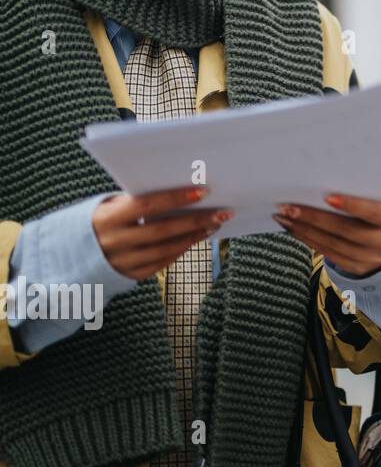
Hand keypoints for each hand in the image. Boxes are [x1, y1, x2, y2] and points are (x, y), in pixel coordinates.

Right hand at [93, 185, 231, 279]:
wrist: (72, 253)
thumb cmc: (102, 219)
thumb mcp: (109, 206)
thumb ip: (138, 201)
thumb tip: (180, 192)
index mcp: (107, 219)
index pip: (147, 205)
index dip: (176, 198)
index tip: (204, 191)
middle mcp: (114, 242)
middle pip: (162, 230)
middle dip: (195, 221)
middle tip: (222, 212)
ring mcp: (122, 262)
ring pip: (165, 250)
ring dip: (194, 236)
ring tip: (215, 224)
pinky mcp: (130, 275)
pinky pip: (162, 262)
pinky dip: (182, 250)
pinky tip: (198, 238)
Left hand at [273, 193, 380, 277]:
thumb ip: (362, 200)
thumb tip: (323, 190)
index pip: (372, 212)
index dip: (351, 205)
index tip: (327, 197)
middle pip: (345, 230)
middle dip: (314, 218)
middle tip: (289, 207)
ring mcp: (369, 259)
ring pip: (332, 243)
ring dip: (304, 230)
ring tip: (284, 217)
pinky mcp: (355, 268)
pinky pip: (328, 253)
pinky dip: (308, 240)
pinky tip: (294, 230)